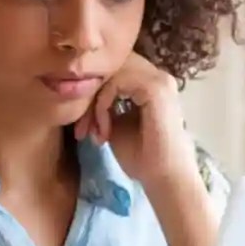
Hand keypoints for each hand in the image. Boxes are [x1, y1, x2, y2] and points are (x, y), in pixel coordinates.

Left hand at [74, 53, 196, 185]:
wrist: (163, 178)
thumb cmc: (142, 156)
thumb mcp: (115, 123)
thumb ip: (105, 103)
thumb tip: (81, 89)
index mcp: (149, 82)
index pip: (113, 70)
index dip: (92, 92)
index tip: (81, 127)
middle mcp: (157, 74)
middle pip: (111, 67)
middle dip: (89, 95)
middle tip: (80, 128)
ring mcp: (159, 79)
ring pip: (111, 73)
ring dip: (94, 103)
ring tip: (91, 132)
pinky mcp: (155, 88)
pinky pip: (117, 82)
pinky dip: (103, 105)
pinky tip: (104, 130)